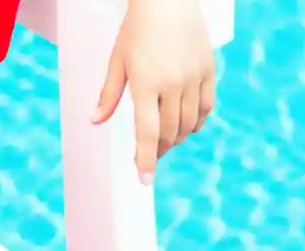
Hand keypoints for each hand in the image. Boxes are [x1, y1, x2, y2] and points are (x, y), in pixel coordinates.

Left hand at [92, 0, 215, 185]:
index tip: (144, 180)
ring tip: (165, 141)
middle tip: (149, 155)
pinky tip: (186, 126)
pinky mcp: (208, 70)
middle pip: (169, 132)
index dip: (145, 160)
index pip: (147, 133)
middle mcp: (173, 84)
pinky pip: (206, 107)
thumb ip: (108, 94)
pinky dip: (196, 122)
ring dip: (176, 138)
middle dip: (158, 150)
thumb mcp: (117, 61)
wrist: (168, 1)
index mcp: (146, 84)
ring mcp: (194, 77)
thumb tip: (96, 121)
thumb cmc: (136, 30)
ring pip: (188, 123)